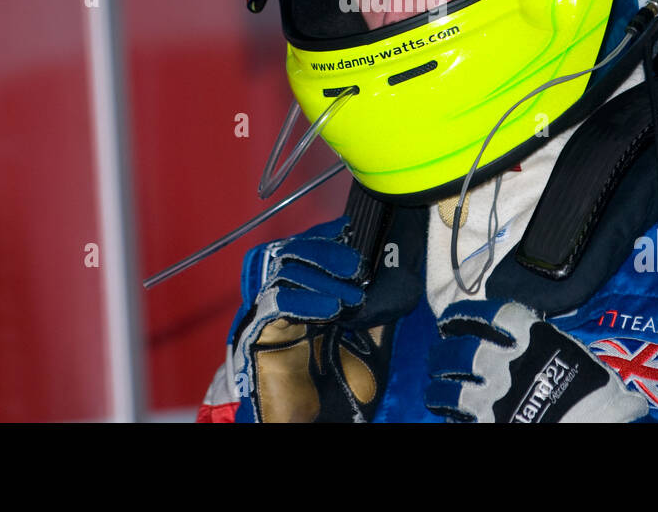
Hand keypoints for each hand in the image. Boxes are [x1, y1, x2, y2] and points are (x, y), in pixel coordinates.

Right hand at [231, 218, 383, 421]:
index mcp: (308, 295)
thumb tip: (400, 277)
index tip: (350, 231)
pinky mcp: (258, 336)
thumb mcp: (371, 342)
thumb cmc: (342, 389)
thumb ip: (379, 310)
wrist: (319, 425)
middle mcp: (284, 300)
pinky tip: (329, 309)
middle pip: (290, 254)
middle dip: (323, 252)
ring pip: (283, 274)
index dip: (326, 239)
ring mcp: (269, 317)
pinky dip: (303, 300)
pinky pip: (274, 305)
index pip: (307, 251)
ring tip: (350, 297)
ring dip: (319, 276)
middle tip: (355, 266)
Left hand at [425, 299, 649, 422]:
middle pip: (460, 351)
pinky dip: (449, 415)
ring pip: (449, 389)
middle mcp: (507, 362)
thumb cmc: (598, 394)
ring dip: (438, 388)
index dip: (463, 316)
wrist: (601, 424)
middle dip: (444, 353)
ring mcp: (495, 396)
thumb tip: (519, 338)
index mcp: (531, 337)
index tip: (450, 319)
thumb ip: (543, 342)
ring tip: (435, 389)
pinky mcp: (489, 424)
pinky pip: (458, 419)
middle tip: (438, 355)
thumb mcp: (573, 354)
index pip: (488, 316)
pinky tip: (447, 413)